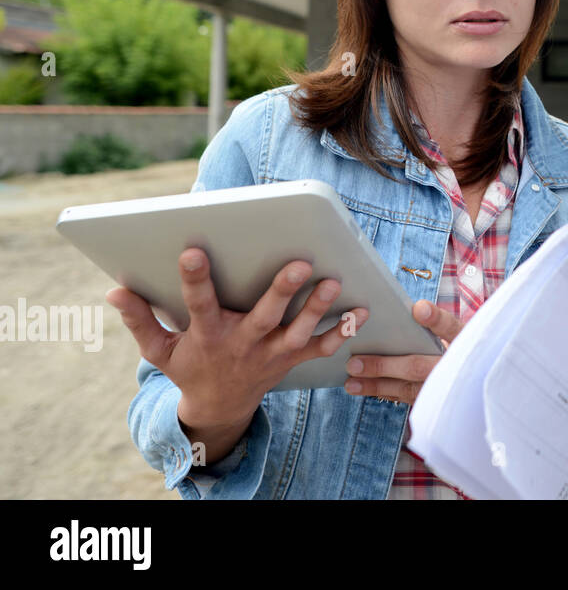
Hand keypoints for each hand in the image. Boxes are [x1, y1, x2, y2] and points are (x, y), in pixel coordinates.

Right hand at [107, 247, 367, 430]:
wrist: (220, 406)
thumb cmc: (189, 366)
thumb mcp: (158, 350)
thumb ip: (139, 320)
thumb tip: (115, 290)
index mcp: (207, 335)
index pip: (198, 304)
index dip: (194, 279)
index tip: (192, 251)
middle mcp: (243, 342)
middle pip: (264, 315)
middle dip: (281, 290)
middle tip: (299, 262)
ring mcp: (271, 352)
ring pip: (299, 329)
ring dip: (318, 308)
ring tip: (334, 281)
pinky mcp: (292, 358)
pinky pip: (321, 346)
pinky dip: (342, 331)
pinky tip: (362, 310)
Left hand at [343, 301, 463, 405]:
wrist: (474, 378)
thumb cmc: (460, 344)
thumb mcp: (457, 331)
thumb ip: (437, 323)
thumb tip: (411, 310)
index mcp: (466, 342)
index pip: (452, 328)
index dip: (436, 319)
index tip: (418, 308)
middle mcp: (457, 367)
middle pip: (419, 367)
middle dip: (385, 366)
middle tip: (354, 363)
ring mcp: (447, 389)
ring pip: (408, 389)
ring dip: (377, 386)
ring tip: (350, 382)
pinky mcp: (437, 402)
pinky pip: (407, 398)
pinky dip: (385, 393)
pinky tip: (362, 388)